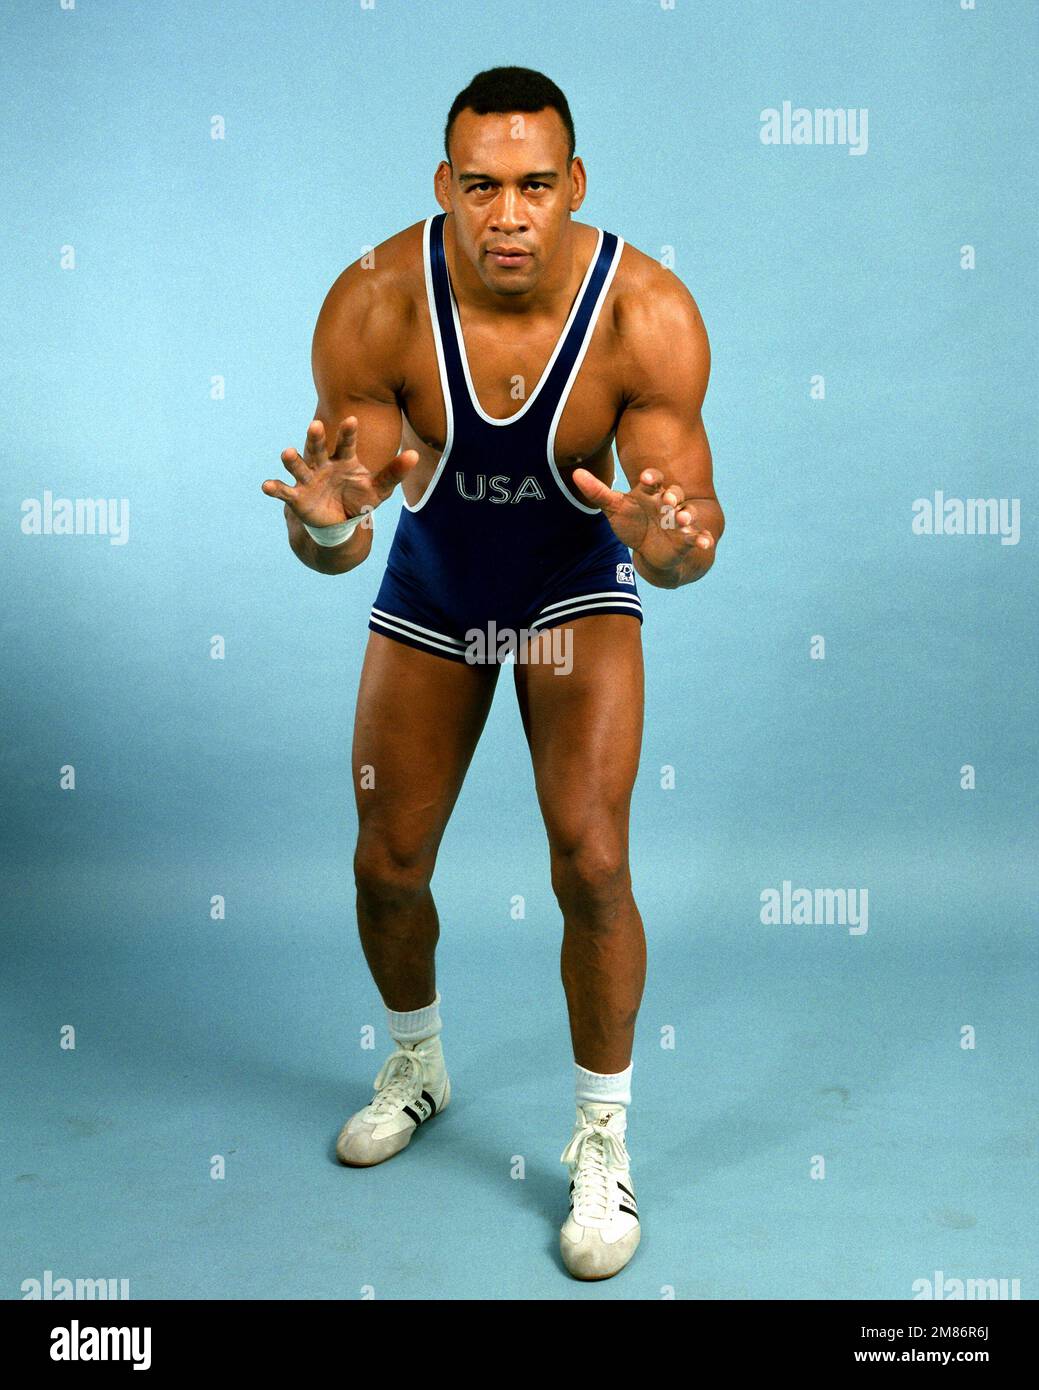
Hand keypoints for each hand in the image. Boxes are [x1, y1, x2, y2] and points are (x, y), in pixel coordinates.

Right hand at [261, 417, 417, 528]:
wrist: (340, 521)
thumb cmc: (359, 497)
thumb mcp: (379, 488)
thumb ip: (394, 472)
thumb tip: (415, 455)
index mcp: (343, 459)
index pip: (346, 443)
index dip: (349, 433)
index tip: (353, 420)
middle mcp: (323, 464)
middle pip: (318, 448)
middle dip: (316, 438)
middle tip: (315, 425)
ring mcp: (308, 479)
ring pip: (298, 466)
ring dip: (292, 460)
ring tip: (286, 452)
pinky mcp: (297, 496)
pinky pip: (284, 491)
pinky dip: (274, 488)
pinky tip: (266, 486)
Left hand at [572, 466, 715, 577]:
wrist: (650, 550)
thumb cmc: (632, 523)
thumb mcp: (614, 508)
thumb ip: (597, 492)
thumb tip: (576, 473)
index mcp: (651, 492)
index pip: (653, 479)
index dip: (651, 477)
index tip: (646, 478)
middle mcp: (668, 503)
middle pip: (674, 494)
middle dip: (672, 496)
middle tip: (668, 500)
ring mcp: (679, 520)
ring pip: (686, 514)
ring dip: (687, 515)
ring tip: (684, 520)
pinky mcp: (687, 538)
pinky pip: (697, 537)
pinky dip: (703, 539)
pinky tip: (705, 543)